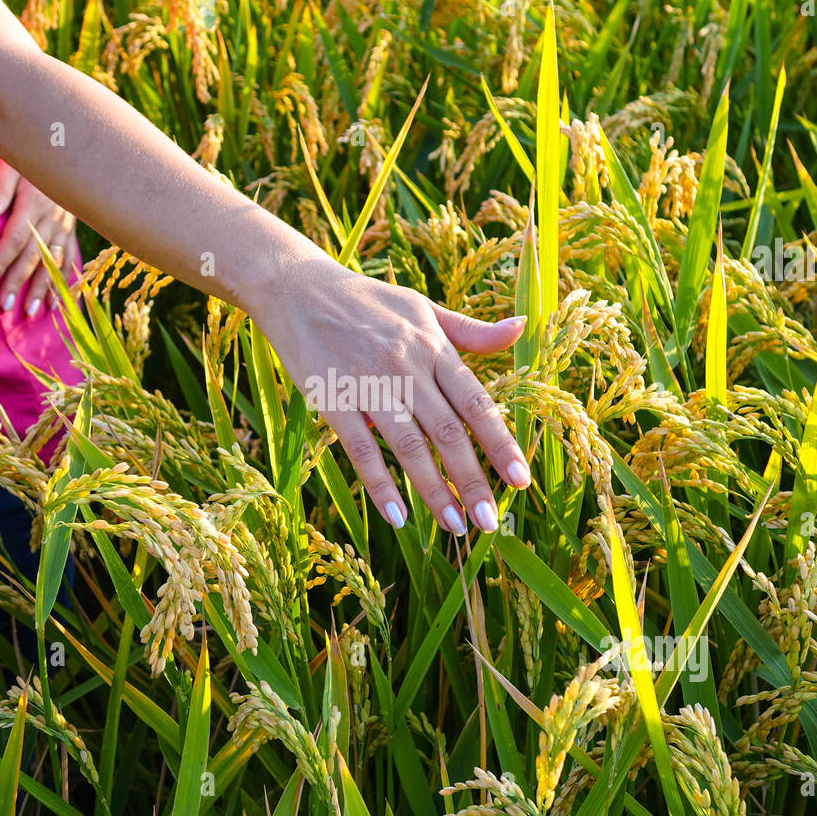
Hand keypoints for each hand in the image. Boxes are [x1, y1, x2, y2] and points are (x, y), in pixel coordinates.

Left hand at [0, 159, 76, 316]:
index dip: (0, 262)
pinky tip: (56, 301)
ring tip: (30, 312)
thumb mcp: (11, 159)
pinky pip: (69, 258)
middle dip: (19, 283)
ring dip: (42, 288)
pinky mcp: (71, 228)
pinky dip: (63, 281)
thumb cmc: (30, 151)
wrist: (67, 147)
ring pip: (54, 261)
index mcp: (34, 202)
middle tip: (6, 307)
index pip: (15, 239)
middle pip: (34, 256)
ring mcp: (65, 225)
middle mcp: (52, 217)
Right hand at [254, 262, 531, 534]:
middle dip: (472, 480)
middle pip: (447, 432)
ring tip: (455, 526)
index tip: (520, 480)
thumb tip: (519, 330)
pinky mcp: (333, 400)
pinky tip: (397, 516)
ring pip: (409, 446)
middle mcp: (406, 367)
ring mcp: (369, 385)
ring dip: (433, 491)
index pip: (475, 402)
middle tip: (491, 522)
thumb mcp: (422, 307)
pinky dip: (379, 484)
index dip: (499, 443)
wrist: (297, 289)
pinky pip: (360, 449)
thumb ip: (470, 330)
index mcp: (432, 346)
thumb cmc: (366, 301)